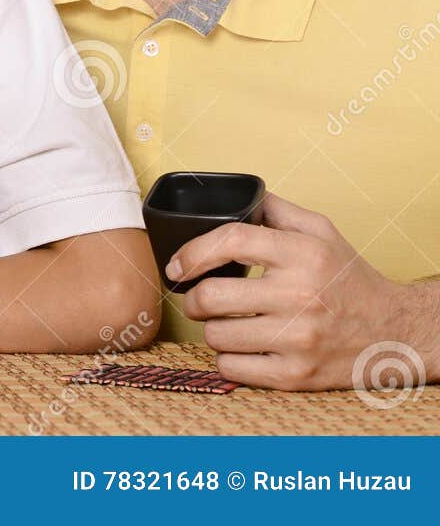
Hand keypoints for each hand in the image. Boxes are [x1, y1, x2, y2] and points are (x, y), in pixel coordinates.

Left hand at [172, 193, 423, 389]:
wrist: (395, 331)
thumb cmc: (349, 278)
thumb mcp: (320, 231)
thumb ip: (273, 209)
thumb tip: (232, 197)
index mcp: (303, 253)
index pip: (229, 241)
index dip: (191, 253)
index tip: (177, 265)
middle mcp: (301, 296)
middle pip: (210, 296)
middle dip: (194, 297)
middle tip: (201, 298)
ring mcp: (298, 339)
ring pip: (215, 335)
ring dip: (213, 328)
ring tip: (230, 322)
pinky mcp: (295, 375)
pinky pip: (231, 367)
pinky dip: (228, 358)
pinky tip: (244, 348)